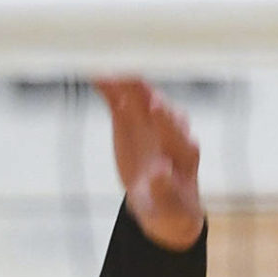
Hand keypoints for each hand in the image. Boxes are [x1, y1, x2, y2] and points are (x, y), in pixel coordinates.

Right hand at [95, 78, 204, 252]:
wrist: (160, 198)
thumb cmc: (169, 204)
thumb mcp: (167, 205)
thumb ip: (164, 187)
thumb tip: (161, 172)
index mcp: (183, 149)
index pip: (175, 131)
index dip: (164, 119)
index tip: (155, 108)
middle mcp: (170, 126)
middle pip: (155, 104)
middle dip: (141, 91)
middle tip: (125, 78)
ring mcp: (149, 117)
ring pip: (137, 94)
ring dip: (121, 81)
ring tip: (105, 72)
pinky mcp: (130, 115)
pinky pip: (117, 97)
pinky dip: (107, 86)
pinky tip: (94, 74)